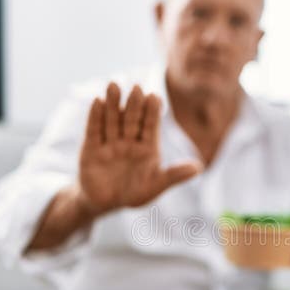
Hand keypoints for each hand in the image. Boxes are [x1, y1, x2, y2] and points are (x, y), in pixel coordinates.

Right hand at [77, 82, 201, 215]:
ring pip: (112, 120)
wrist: (106, 204)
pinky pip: (94, 130)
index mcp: (147, 147)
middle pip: (132, 120)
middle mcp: (129, 141)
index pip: (151, 126)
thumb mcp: (155, 187)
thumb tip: (198, 167)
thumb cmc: (134, 194)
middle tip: (136, 88)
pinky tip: (97, 101)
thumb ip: (174, 175)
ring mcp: (110, 143)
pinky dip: (95, 117)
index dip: (152, 112)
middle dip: (133, 104)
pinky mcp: (91, 149)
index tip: (155, 97)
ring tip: (114, 85)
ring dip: (112, 104)